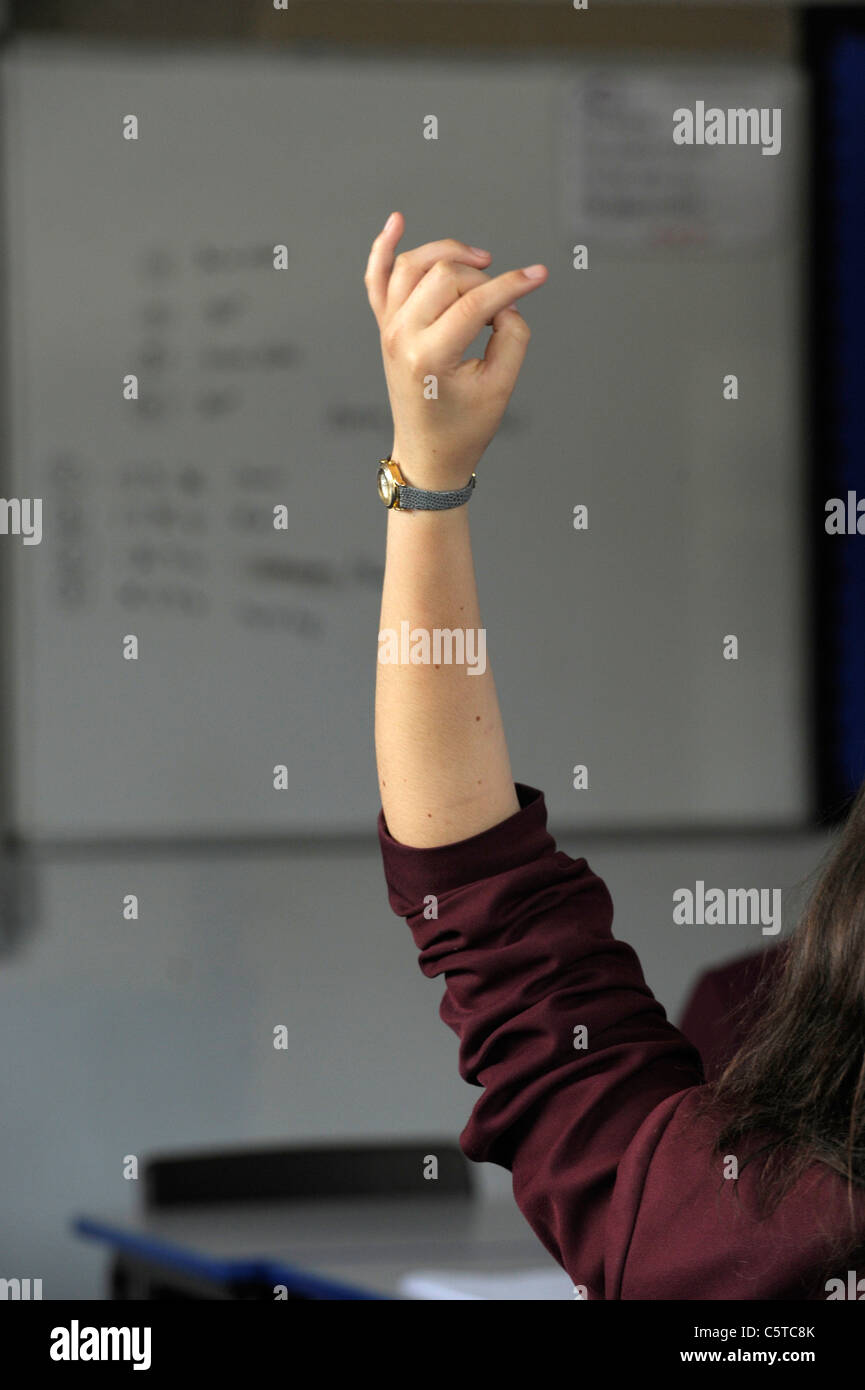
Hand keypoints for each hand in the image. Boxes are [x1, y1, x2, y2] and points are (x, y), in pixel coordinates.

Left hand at [365, 211, 547, 489]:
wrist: (428, 453)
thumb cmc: (463, 427)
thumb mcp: (500, 387)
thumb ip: (512, 336)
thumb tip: (506, 299)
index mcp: (427, 356)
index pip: (473, 302)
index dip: (511, 285)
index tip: (539, 275)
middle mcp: (400, 337)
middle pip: (445, 275)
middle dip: (483, 280)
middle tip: (502, 307)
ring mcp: (388, 329)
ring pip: (413, 265)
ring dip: (449, 254)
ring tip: (479, 263)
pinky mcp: (385, 326)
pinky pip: (378, 278)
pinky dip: (384, 248)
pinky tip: (396, 220)